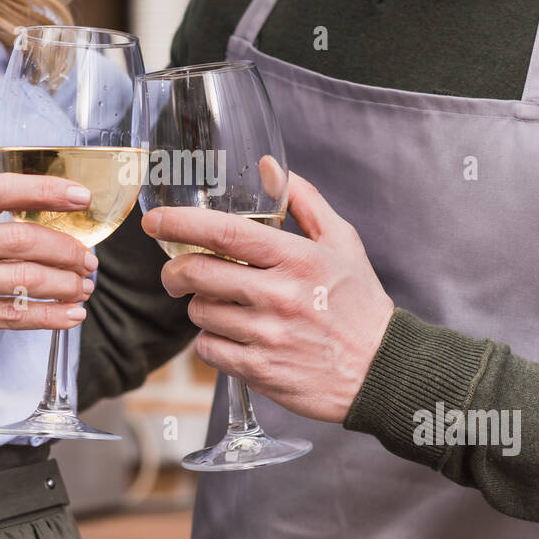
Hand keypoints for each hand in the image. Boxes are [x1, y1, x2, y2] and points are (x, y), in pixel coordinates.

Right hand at [0, 173, 97, 373]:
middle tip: (89, 259)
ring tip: (85, 287)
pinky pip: (14, 315)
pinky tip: (71, 315)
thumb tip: (46, 222)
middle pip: (22, 238)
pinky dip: (51, 316)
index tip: (79, 196)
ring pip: (25, 279)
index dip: (44, 189)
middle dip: (67, 249)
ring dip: (66, 284)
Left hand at [144, 172, 392, 422]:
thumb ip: (304, 202)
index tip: (154, 221)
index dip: (181, 224)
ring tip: (223, 308)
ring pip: (199, 312)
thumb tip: (268, 167)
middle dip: (174, 271)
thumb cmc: (360, 304)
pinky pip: (208, 349)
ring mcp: (268, 335)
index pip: (225, 233)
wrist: (384, 371)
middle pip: (198, 274)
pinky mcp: (261, 371)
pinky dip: (211, 342)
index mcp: (298, 258)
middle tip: (175, 274)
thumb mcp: (343, 243)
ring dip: (200, 307)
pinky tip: (233, 337)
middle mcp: (280, 295)